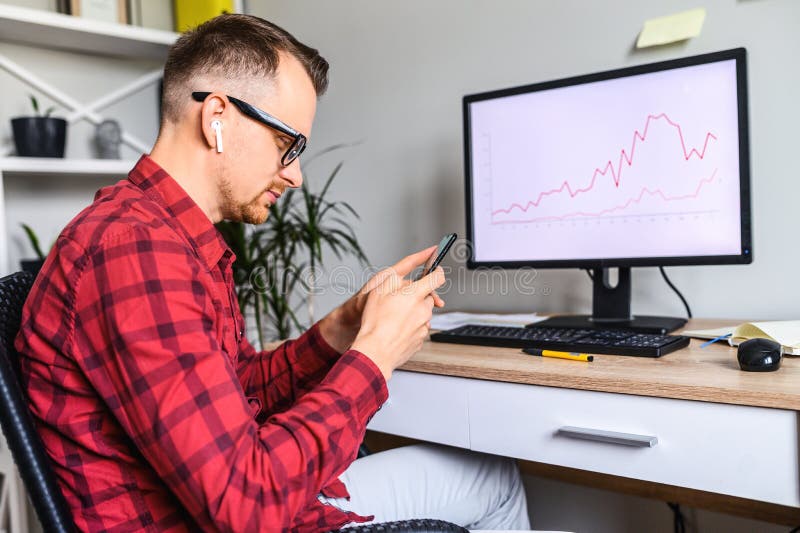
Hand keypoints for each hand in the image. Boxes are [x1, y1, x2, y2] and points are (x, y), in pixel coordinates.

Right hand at [319, 246, 444, 352]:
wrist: (376, 351)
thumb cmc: (375, 322)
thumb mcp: (380, 291)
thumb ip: (397, 280)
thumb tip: (409, 279)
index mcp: (414, 295)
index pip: (437, 278)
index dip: (438, 272)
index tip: (436, 271)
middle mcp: (423, 310)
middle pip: (428, 298)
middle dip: (417, 297)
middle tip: (400, 301)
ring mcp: (424, 326)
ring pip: (423, 314)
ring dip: (414, 313)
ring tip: (395, 318)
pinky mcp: (421, 339)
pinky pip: (419, 328)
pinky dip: (411, 327)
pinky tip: (397, 329)